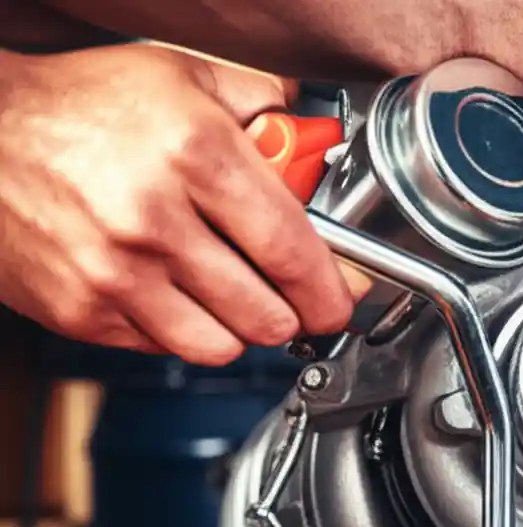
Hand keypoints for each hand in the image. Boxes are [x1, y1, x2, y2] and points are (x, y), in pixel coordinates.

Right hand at [0, 44, 358, 363]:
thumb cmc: (77, 105)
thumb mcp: (180, 75)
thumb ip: (259, 104)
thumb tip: (308, 141)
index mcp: (194, 155)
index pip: (292, 249)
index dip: (329, 289)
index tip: (339, 302)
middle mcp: (155, 220)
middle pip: (265, 313)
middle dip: (291, 313)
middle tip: (288, 298)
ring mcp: (116, 274)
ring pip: (221, 345)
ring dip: (239, 330)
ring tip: (232, 297)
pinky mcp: (83, 312)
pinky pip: (164, 348)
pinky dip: (182, 331)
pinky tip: (174, 293)